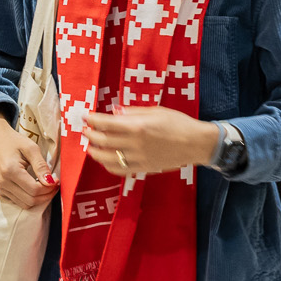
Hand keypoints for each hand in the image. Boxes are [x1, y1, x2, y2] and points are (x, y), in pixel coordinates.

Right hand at [0, 112, 56, 209]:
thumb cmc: (14, 141)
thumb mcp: (31, 148)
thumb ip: (41, 166)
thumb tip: (51, 182)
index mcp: (10, 170)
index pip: (34, 190)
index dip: (49, 189)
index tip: (57, 181)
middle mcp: (3, 182)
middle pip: (30, 200)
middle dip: (46, 195)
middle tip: (54, 185)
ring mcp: (1, 188)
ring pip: (25, 204)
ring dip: (39, 199)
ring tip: (46, 187)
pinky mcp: (1, 191)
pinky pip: (18, 202)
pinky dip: (30, 199)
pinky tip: (35, 188)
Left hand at [83, 106, 218, 177]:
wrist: (195, 144)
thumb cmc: (178, 122)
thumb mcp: (155, 111)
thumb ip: (133, 112)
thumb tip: (114, 112)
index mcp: (138, 127)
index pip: (106, 124)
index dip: (93, 119)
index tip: (86, 115)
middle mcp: (135, 144)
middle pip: (103, 141)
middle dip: (90, 134)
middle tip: (86, 129)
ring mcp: (138, 159)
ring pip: (107, 158)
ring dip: (95, 151)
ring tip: (91, 145)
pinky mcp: (142, 169)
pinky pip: (119, 170)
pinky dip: (108, 165)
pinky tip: (104, 159)